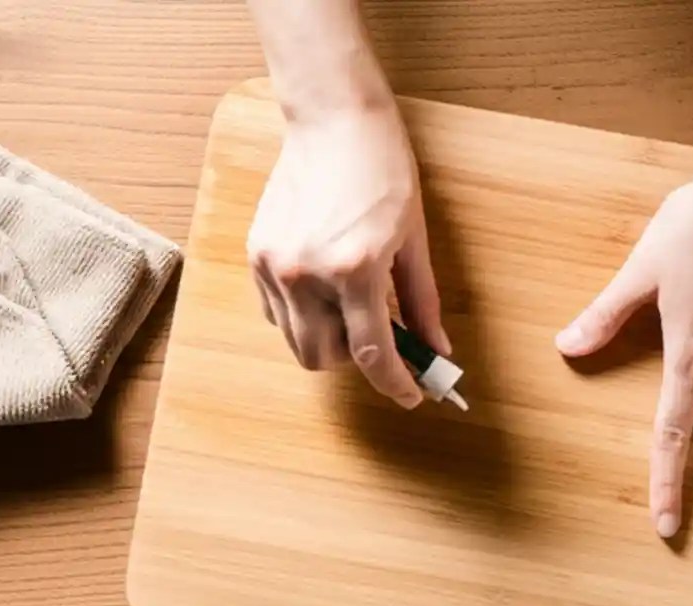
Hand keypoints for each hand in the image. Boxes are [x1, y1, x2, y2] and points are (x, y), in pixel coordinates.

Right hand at [247, 105, 449, 407]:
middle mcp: (307, 274)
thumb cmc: (383, 172)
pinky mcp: (256, 255)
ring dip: (329, 338)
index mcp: (354, 269)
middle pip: (326, 358)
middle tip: (381, 334)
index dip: (395, 383)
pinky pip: (277, 313)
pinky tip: (324, 286)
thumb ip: (421, 303)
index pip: (372, 354)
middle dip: (356, 358)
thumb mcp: (413, 241)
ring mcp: (275, 266)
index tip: (411, 395)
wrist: (334, 122)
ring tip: (351, 304)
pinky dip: (303, 315)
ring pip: (297, 341)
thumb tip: (436, 350)